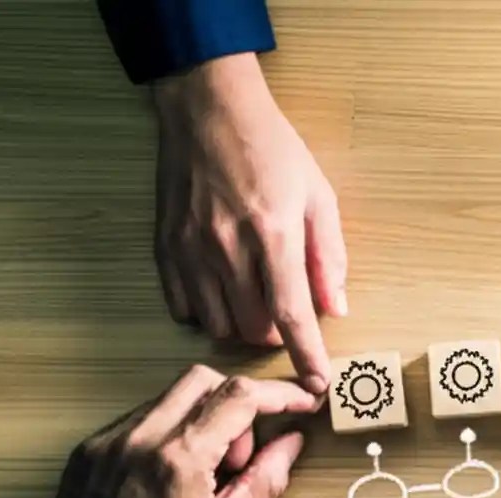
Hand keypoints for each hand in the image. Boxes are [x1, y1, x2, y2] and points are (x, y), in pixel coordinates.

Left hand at [47, 365, 322, 497]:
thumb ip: (263, 480)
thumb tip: (291, 442)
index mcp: (178, 459)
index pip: (239, 396)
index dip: (278, 393)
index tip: (299, 402)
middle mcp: (140, 437)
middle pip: (205, 379)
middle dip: (236, 403)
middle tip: (238, 453)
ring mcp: (110, 438)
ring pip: (171, 396)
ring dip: (201, 418)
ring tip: (201, 469)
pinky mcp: (90, 445)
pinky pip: (141, 416)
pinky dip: (169, 430)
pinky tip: (168, 472)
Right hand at [152, 53, 346, 394]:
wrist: (208, 110)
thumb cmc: (270, 148)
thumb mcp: (318, 195)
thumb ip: (329, 256)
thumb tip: (336, 307)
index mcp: (273, 234)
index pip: (292, 315)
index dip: (307, 357)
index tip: (319, 384)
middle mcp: (228, 248)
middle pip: (254, 329)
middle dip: (277, 336)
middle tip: (287, 314)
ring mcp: (190, 250)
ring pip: (218, 325)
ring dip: (243, 327)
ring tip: (255, 300)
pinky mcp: (165, 248)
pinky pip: (184, 307)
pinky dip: (207, 312)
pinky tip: (222, 290)